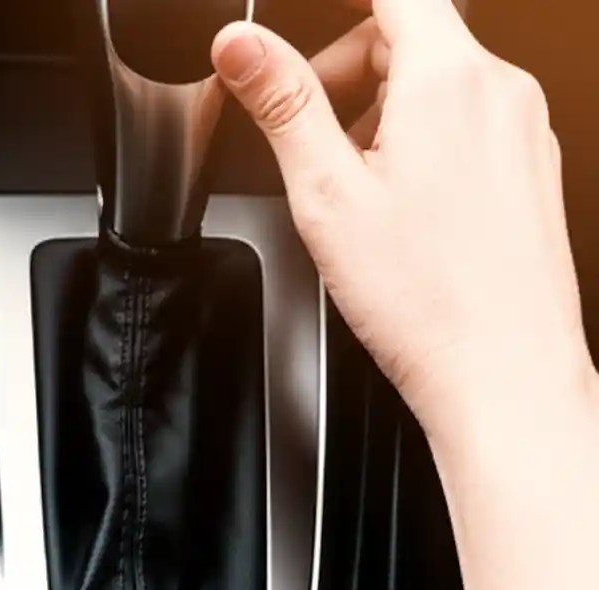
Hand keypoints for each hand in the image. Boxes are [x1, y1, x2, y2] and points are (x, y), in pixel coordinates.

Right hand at [211, 4, 598, 589]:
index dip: (329, 10)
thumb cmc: (426, 300)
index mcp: (449, 81)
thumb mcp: (325, 193)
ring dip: (376, 109)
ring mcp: (523, 131)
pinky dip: (416, 141)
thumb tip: (239, 43)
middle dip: (343, 70)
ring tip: (347, 185)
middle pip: (407, 35)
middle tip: (304, 133)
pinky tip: (391, 208)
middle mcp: (500, 93)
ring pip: (434, 82)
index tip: (293, 32)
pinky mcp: (528, 169)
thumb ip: (281, 103)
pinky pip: (463, 122)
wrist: (503, 377)